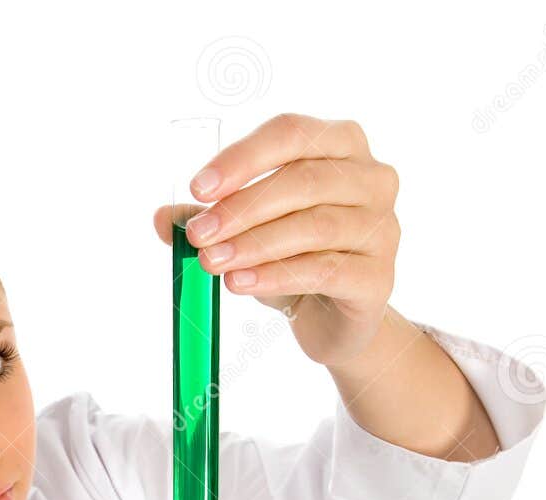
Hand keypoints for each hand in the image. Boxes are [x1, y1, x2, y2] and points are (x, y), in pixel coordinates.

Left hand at [154, 112, 399, 367]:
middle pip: (303, 180)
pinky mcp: (379, 277)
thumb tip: (162, 218)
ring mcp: (382, 227)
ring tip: (211, 263)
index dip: (242, 158)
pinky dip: (275, 275)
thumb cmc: (295, 259)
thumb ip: (212, 219)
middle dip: (242, 208)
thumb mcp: (250, 233)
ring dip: (254, 244)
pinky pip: (324, 270)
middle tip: (199, 235)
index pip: (291, 133)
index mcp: (343, 145)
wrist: (336, 321)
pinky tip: (240, 283)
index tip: (197, 188)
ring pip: (314, 226)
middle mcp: (372, 178)